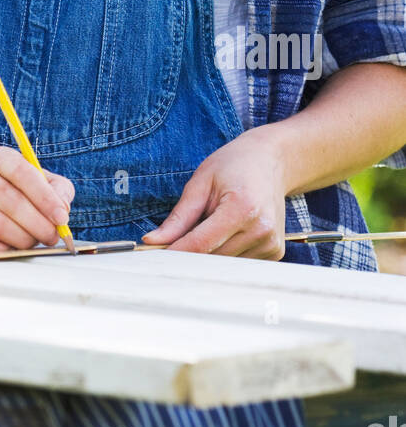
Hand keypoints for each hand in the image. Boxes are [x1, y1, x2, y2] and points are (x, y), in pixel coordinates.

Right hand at [0, 146, 74, 253]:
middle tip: (52, 236)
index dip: (45, 196)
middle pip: (10, 200)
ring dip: (22, 239)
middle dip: (38, 223)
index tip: (61, 217)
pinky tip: (11, 249)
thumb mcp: (35, 179)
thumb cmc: (8, 189)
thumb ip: (57, 188)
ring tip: (33, 242)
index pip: (21, 171)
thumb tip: (63, 208)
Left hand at [141, 128, 287, 258]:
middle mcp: (261, 230)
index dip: (174, 252)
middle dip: (188, 254)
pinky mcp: (275, 253)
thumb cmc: (234, 165)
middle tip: (171, 244)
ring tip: (207, 227)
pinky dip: (225, 254)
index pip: (201, 243)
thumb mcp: (201, 182)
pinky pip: (239, 264)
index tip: (153, 257)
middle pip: (212, 258)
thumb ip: (178, 217)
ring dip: (208, 255)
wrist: (271, 161)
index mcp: (242, 208)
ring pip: (224, 266)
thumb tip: (152, 241)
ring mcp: (271, 244)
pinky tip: (225, 234)